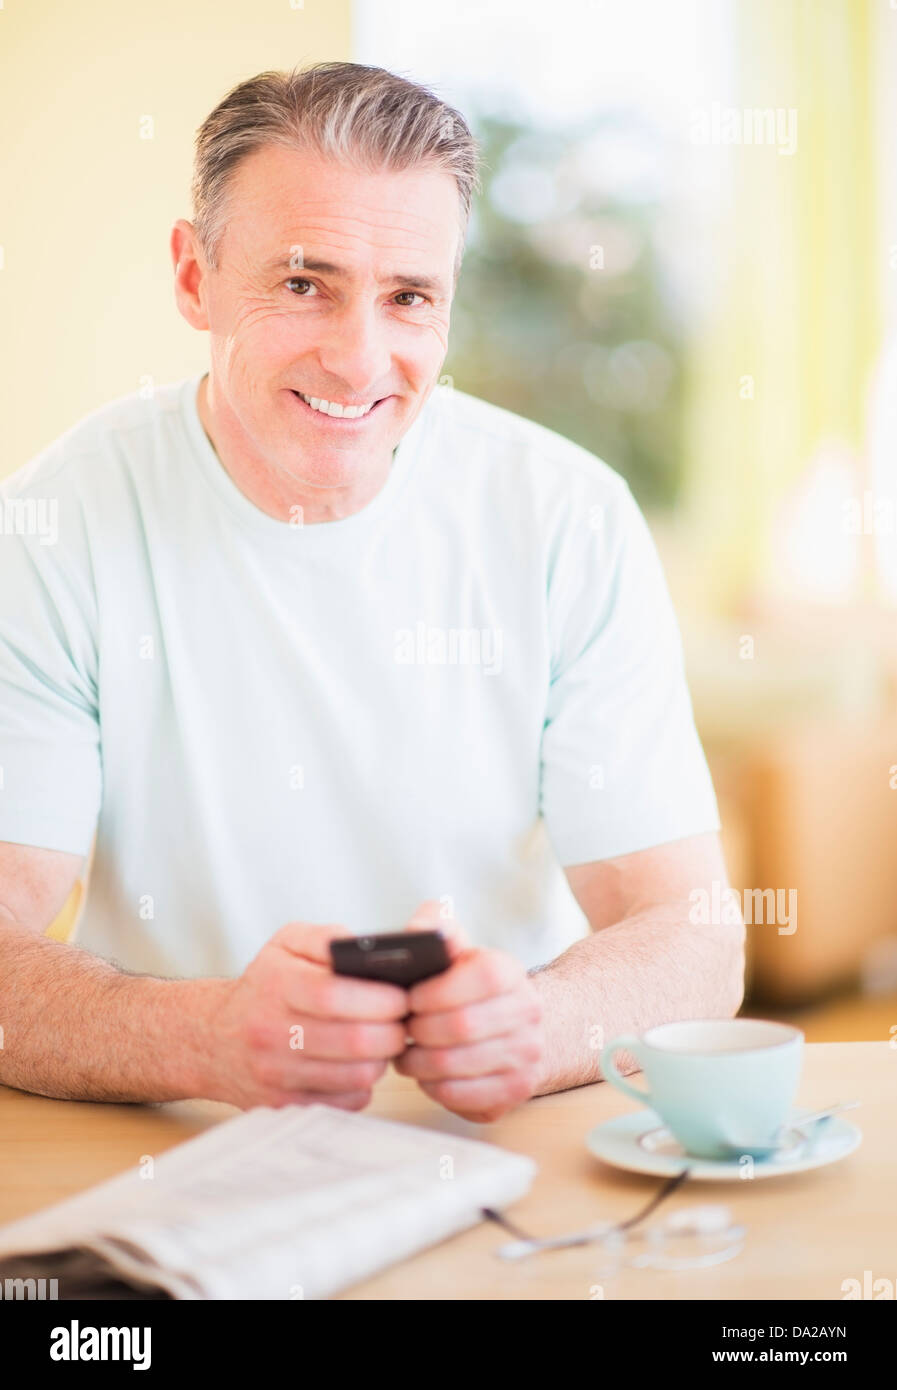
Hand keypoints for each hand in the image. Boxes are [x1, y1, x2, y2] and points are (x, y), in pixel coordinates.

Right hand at [206, 921, 408, 1109]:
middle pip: (353, 1040)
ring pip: (356, 1076)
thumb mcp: (286, 945)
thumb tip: (372, 952)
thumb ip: (327, 939)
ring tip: (382, 1040)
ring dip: (383, 1059)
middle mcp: (271, 1032)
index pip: (335, 996)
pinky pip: (346, 1102)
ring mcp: (276, 1075)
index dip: (379, 999)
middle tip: (402, 1021)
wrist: (212, 1038)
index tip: (402, 996)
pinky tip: (358, 1064)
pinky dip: (364, 1084)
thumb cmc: (263, 985)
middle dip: (392, 1031)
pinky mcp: (285, 1106)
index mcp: (276, 985)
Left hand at [392, 901, 544, 1122]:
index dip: (435, 991)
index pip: (479, 977)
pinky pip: (460, 1095)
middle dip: (419, 1030)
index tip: (410, 998)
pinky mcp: (515, 1092)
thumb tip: (417, 928)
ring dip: (418, 1061)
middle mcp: (528, 1013)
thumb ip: (436, 927)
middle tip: (400, 1030)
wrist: (517, 1027)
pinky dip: (432, 1086)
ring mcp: (526, 1056)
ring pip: (454, 1065)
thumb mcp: (458, 951)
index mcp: (510, 973)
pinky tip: (426, 1073)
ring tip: (405, 1052)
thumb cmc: (470, 988)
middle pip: (461, 1026)